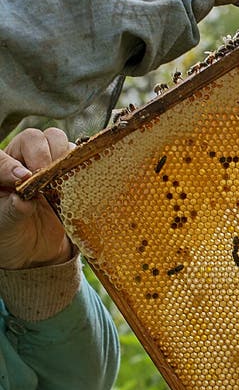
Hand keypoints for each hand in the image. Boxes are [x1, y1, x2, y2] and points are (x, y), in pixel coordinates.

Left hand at [0, 128, 73, 268]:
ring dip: (62, 158)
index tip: (21, 179)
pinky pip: (80, 159)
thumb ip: (12, 209)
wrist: (35, 252)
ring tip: (61, 183)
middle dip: (42, 155)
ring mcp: (49, 164)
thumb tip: (22, 196)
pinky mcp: (70, 172)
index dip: (11, 163)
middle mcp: (23, 160)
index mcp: (1, 169)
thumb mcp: (5, 224)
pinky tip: (76, 185)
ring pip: (59, 141)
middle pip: (35, 138)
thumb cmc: (12, 233)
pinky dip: (81, 167)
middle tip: (45, 181)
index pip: (2, 155)